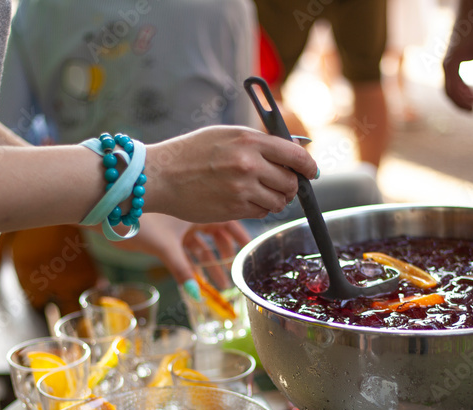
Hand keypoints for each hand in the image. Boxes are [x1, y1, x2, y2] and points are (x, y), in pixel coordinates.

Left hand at [108, 213, 250, 286]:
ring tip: (220, 285)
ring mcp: (178, 223)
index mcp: (198, 207)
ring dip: (210, 263)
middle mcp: (191, 213)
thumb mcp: (166, 248)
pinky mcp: (167, 232)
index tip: (249, 251)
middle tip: (233, 274)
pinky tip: (199, 280)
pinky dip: (194, 262)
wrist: (110, 213)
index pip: (228, 220)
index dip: (240, 235)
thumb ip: (183, 272)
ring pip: (202, 244)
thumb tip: (197, 296)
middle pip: (217, 235)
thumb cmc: (141, 221)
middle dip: (225, 256)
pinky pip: (187, 248)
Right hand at [143, 126, 316, 222]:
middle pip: (290, 182)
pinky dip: (258, 209)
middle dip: (291, 186)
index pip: (295, 155)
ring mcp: (241, 189)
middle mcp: (249, 164)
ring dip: (275, 200)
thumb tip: (291, 151)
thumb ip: (258, 142)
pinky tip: (243, 199)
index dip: (309, 166)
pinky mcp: (234, 209)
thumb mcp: (226, 135)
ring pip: (278, 201)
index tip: (311, 172)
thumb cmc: (191, 152)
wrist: (161, 175)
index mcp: (249, 141)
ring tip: (260, 192)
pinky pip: (260, 212)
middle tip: (282, 185)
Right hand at [442, 5, 472, 111]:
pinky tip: (471, 92)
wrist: (469, 14)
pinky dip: (460, 89)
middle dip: (461, 103)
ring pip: (449, 88)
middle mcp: (445, 66)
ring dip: (461, 97)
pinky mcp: (450, 62)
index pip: (453, 91)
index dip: (463, 102)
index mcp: (450, 65)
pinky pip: (451, 81)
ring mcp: (446, 64)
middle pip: (448, 92)